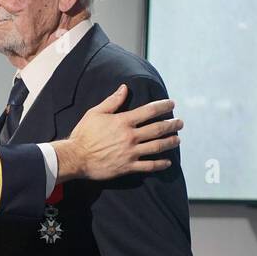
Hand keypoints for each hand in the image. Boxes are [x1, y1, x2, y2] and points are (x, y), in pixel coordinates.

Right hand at [52, 85, 182, 181]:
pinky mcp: (127, 167)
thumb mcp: (95, 113)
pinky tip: (168, 162)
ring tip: (177, 139)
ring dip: (170, 142)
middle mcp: (130, 136)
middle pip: (158, 129)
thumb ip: (112, 101)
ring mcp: (131, 153)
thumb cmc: (83, 134)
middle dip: (172, 124)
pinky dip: (160, 164)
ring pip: (157, 147)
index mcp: (124, 121)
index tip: (172, 104)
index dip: (163, 106)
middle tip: (180, 123)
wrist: (75, 158)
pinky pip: (148, 166)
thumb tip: (124, 88)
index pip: (150, 111)